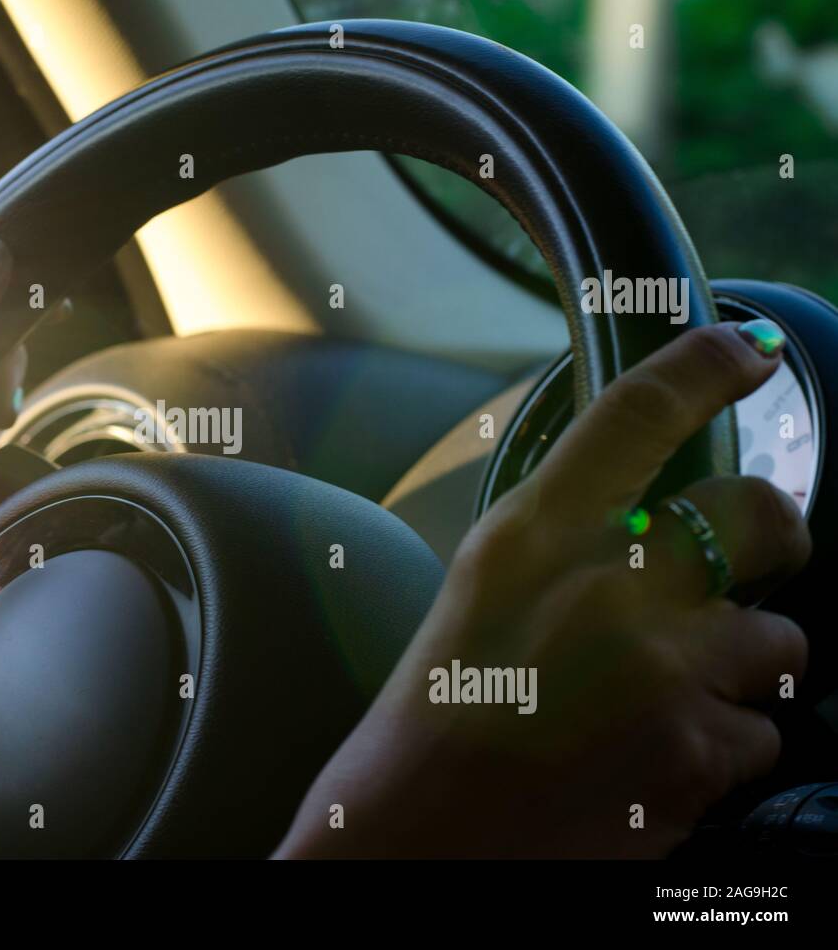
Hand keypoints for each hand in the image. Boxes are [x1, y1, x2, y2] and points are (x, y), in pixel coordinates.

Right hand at [276, 320, 810, 857]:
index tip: (744, 351)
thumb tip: (650, 517)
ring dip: (738, 666)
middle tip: (756, 552)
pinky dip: (720, 744)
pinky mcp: (695, 762)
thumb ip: (562, 543)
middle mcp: (604, 593)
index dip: (706, 364)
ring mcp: (661, 679)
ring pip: (777, 643)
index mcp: (529, 539)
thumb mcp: (479, 595)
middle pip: (759, 512)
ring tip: (666, 696)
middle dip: (773, 530)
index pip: (635, 414)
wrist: (420, 845)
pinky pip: (758, 735)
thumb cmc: (430, 720)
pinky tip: (654, 756)